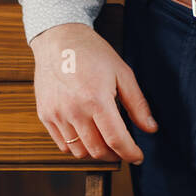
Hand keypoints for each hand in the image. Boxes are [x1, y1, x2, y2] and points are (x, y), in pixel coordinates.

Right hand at [31, 22, 157, 163]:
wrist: (59, 39)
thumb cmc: (92, 52)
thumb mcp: (122, 72)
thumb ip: (137, 103)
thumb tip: (151, 128)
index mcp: (96, 99)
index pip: (116, 139)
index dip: (130, 153)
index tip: (138, 157)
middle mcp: (74, 110)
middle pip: (98, 150)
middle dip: (115, 154)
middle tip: (123, 149)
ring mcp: (57, 114)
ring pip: (79, 151)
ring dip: (95, 152)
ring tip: (105, 141)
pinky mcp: (45, 115)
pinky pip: (62, 144)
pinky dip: (76, 146)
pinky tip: (86, 135)